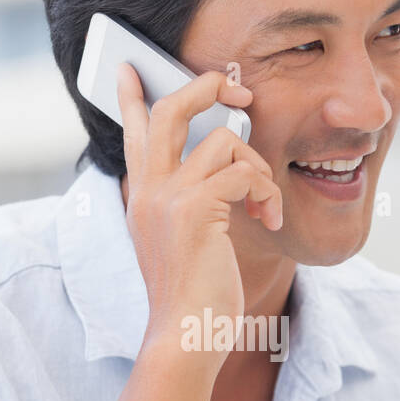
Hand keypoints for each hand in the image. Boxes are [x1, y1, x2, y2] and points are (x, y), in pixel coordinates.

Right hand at [117, 62, 281, 368]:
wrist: (185, 333)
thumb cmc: (192, 296)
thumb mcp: (182, 241)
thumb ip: (188, 203)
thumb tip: (221, 168)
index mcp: (142, 196)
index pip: (132, 131)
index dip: (132, 96)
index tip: (130, 67)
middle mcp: (149, 190)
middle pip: (170, 110)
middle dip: (207, 88)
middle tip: (239, 92)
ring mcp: (169, 198)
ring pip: (223, 141)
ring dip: (258, 166)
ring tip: (264, 203)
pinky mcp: (197, 209)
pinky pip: (246, 174)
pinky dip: (268, 194)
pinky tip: (269, 221)